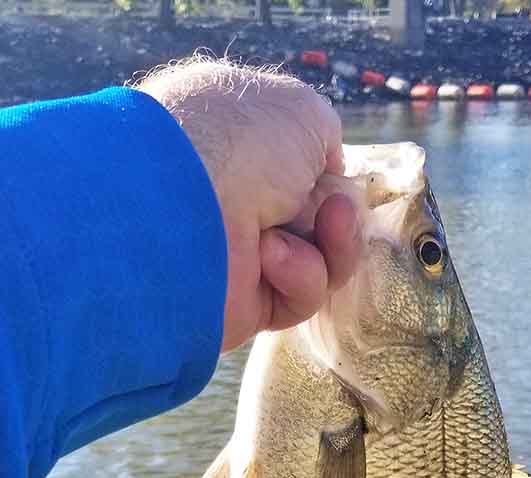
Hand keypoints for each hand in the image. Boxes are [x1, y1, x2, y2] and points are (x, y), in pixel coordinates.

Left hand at [139, 60, 360, 350]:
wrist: (186, 199)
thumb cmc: (240, 141)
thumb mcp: (302, 114)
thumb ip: (322, 139)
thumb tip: (328, 172)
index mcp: (236, 147)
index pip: (300, 172)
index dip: (328, 179)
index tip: (335, 174)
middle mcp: (234, 201)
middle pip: (320, 223)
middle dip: (340, 216)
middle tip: (335, 211)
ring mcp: (239, 256)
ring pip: (321, 264)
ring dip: (330, 247)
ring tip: (312, 230)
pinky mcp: (246, 306)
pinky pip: (301, 296)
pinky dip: (299, 274)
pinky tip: (270, 256)